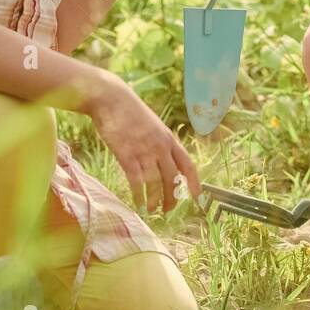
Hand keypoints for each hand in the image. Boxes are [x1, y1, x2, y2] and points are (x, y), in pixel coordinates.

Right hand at [86, 74, 200, 212]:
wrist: (111, 99)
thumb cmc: (129, 112)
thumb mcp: (152, 125)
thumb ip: (159, 143)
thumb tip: (164, 162)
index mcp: (169, 139)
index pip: (188, 165)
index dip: (194, 184)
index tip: (198, 198)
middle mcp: (160, 147)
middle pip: (172, 179)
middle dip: (172, 199)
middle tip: (168, 211)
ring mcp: (144, 151)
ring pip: (155, 184)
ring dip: (154, 201)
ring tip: (151, 210)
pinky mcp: (127, 155)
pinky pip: (137, 182)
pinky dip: (139, 196)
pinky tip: (138, 204)